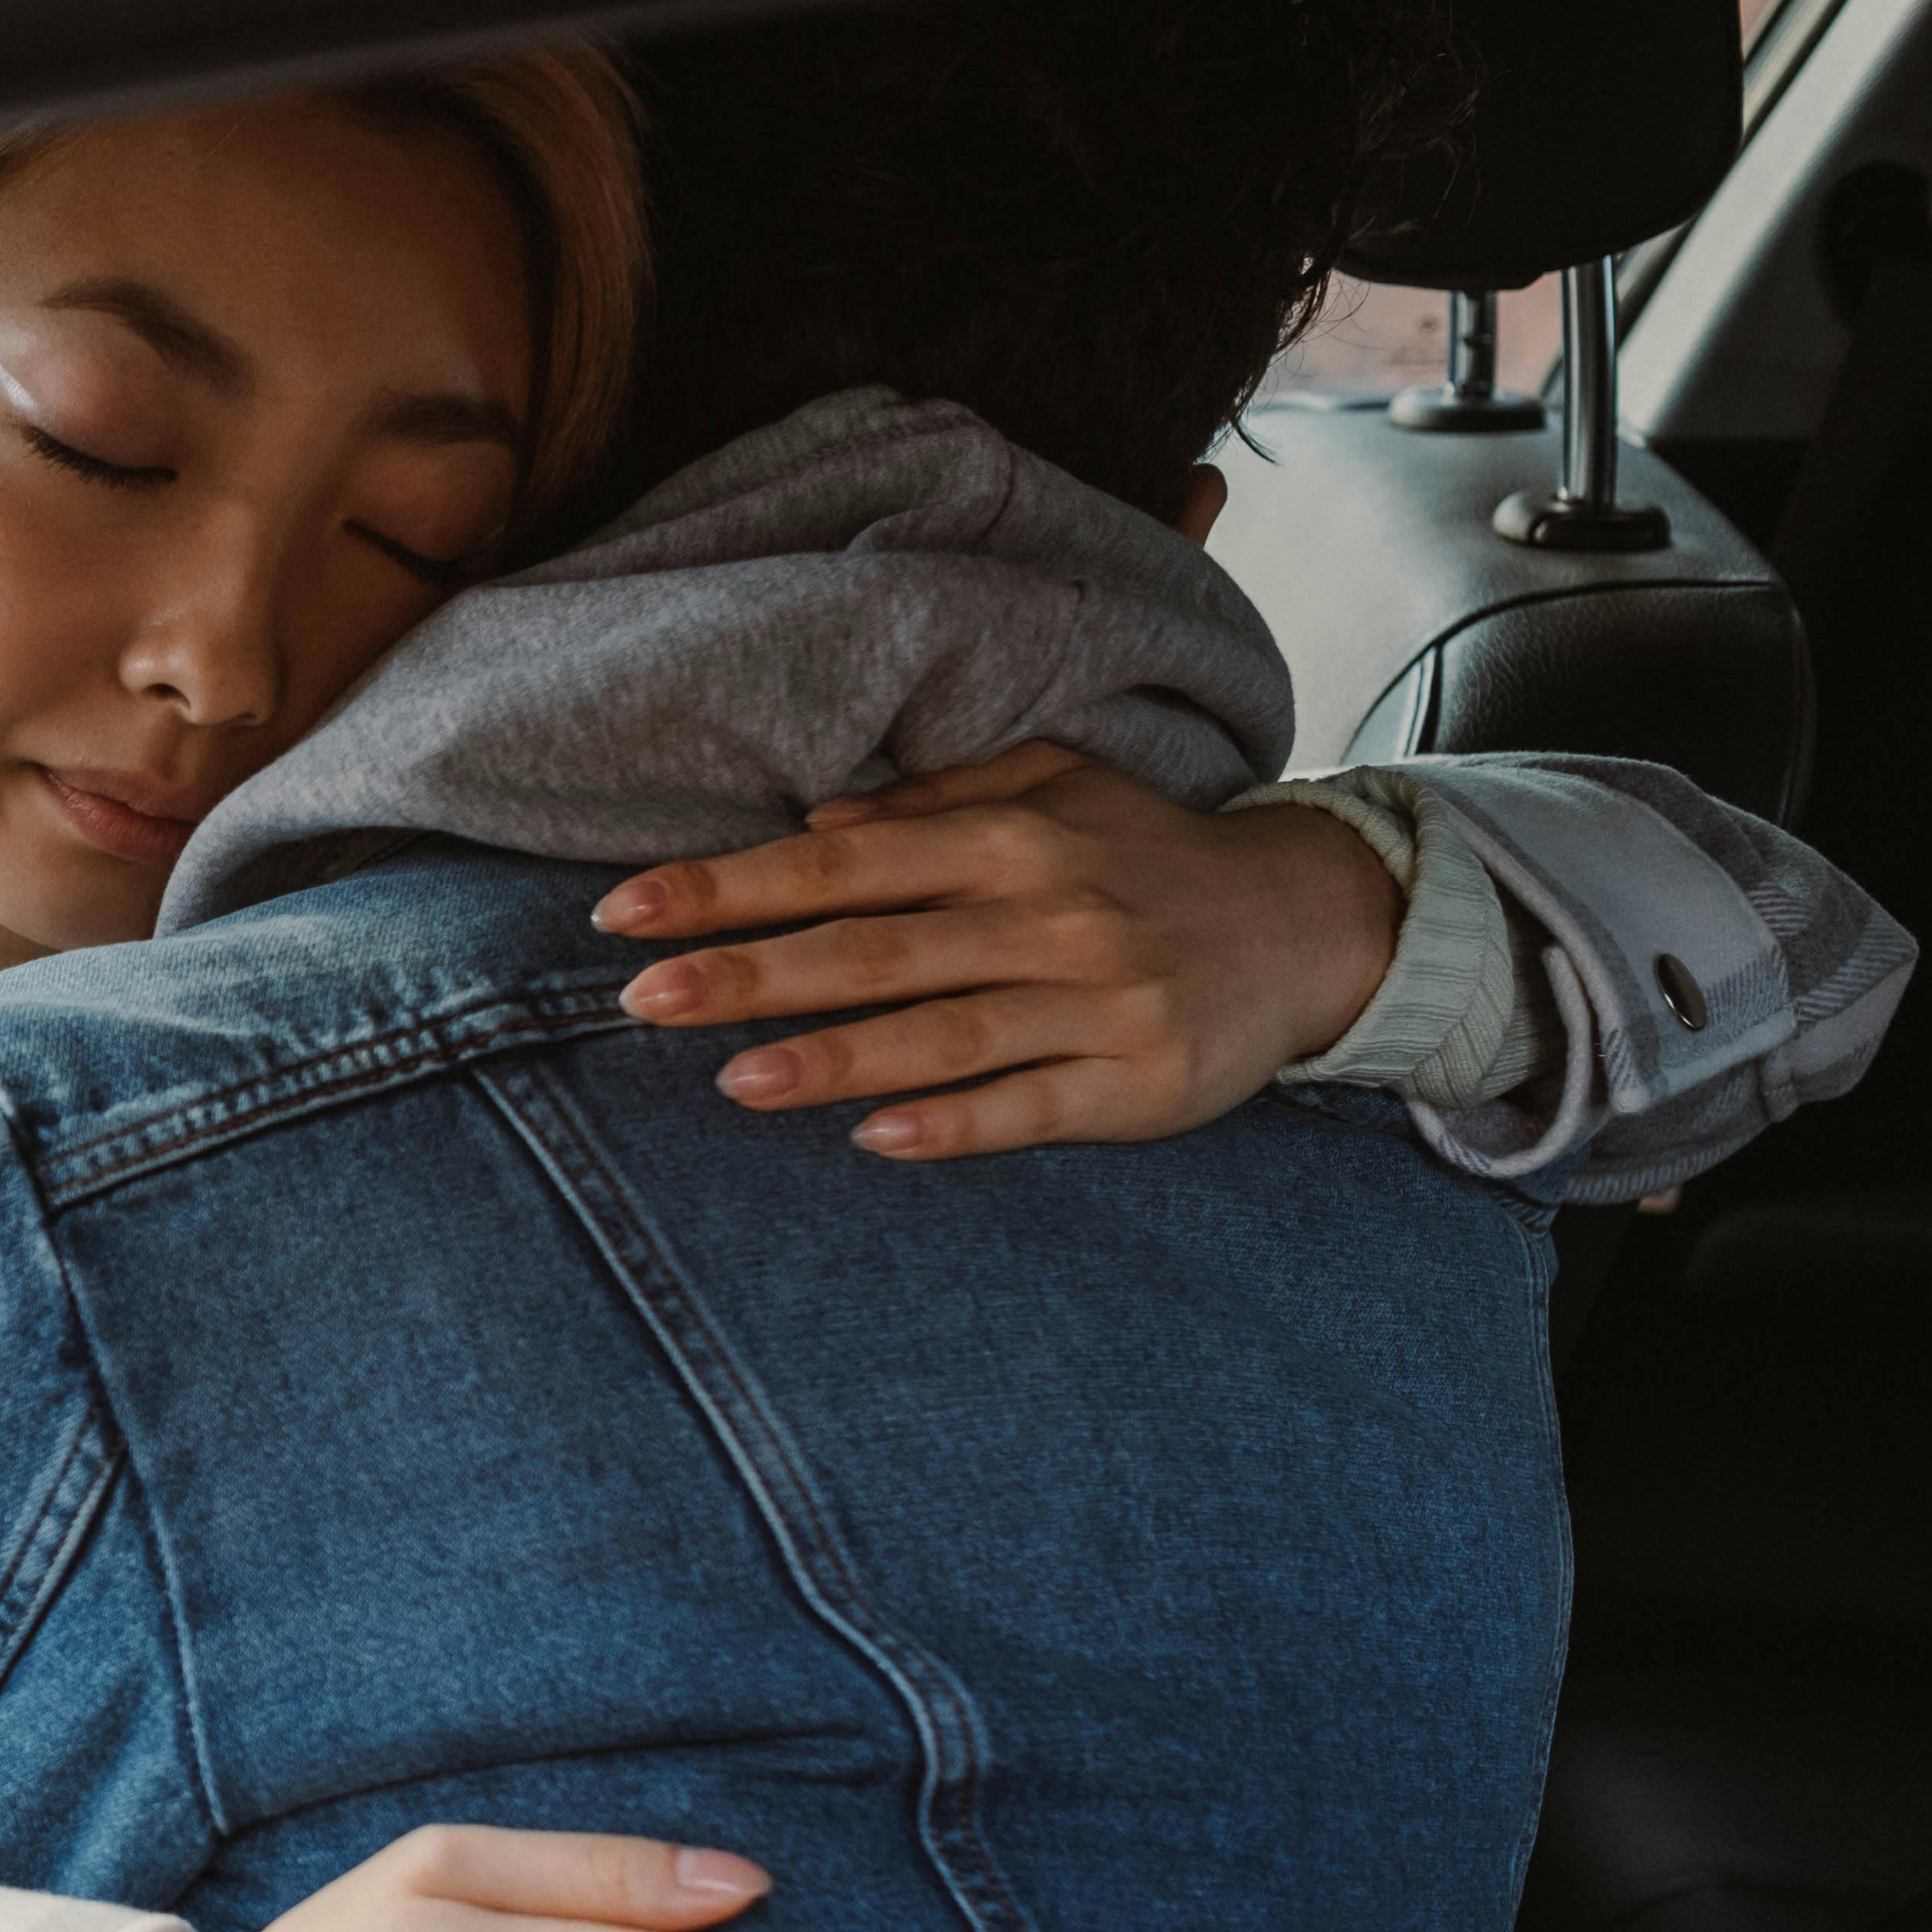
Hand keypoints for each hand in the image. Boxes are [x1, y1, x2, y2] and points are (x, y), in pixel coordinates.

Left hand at [591, 743, 1401, 1157]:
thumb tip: (813, 828)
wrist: (1306, 922)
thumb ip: (932, 806)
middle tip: (637, 998)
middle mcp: (1045, 912)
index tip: (625, 914)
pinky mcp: (1137, 1083)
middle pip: (873, 947)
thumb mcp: (1052, 791)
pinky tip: (877, 1140)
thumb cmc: (1145, 855)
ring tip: (733, 1079)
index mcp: (1007, 836)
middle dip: (749, 972)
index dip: (728, 887)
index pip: (837, 865)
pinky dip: (955, 1124)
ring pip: (943, 1033)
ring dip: (835, 1057)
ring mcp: (1094, 1002)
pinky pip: (1031, 1106)